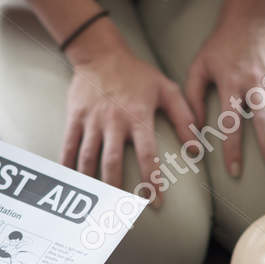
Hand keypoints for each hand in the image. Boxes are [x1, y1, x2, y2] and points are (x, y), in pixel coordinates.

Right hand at [60, 23, 198, 203]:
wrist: (100, 52)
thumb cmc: (137, 73)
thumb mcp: (167, 89)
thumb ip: (184, 118)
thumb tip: (198, 148)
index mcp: (138, 116)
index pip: (146, 154)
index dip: (151, 179)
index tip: (155, 202)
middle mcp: (114, 121)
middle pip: (112, 161)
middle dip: (116, 188)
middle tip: (119, 211)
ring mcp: (92, 120)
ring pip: (88, 157)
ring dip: (91, 182)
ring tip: (96, 202)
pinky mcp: (75, 117)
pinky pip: (69, 144)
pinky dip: (67, 164)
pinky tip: (70, 181)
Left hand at [186, 16, 264, 177]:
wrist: (248, 16)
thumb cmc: (219, 46)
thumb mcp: (198, 67)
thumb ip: (192, 98)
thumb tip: (193, 129)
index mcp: (230, 84)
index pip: (230, 123)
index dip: (232, 149)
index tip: (235, 172)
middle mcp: (254, 82)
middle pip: (264, 120)